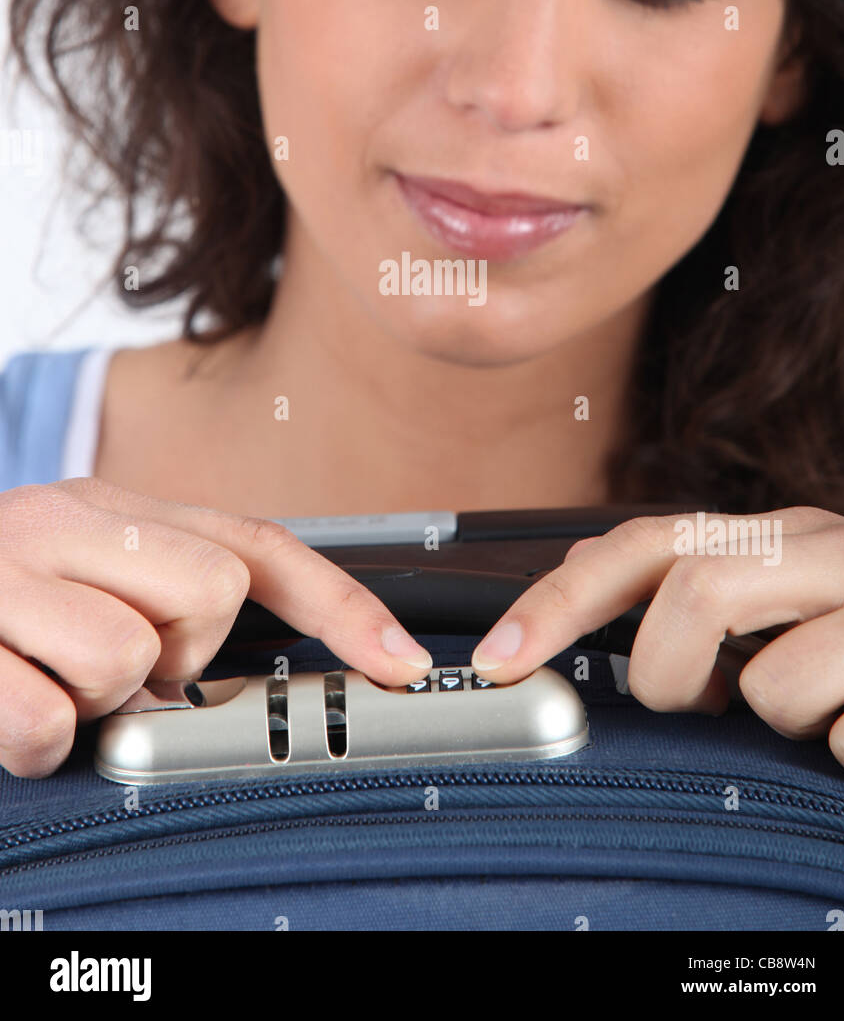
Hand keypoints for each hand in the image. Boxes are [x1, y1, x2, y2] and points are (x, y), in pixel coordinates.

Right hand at [0, 477, 431, 777]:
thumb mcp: (85, 567)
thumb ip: (163, 587)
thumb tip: (253, 658)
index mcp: (116, 508)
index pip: (255, 546)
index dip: (341, 605)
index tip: (402, 664)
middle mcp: (68, 522)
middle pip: (208, 594)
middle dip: (178, 654)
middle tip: (122, 662)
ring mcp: (10, 575)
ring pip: (127, 659)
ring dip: (98, 696)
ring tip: (48, 675)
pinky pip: (51, 720)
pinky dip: (38, 737)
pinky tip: (9, 704)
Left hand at [470, 506, 843, 777]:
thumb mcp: (791, 594)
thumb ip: (705, 588)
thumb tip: (582, 588)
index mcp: (780, 532)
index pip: (644, 543)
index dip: (560, 599)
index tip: (498, 660)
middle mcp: (830, 548)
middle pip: (695, 591)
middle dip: (673, 672)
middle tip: (707, 704)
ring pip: (774, 682)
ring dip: (784, 722)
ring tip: (828, 711)